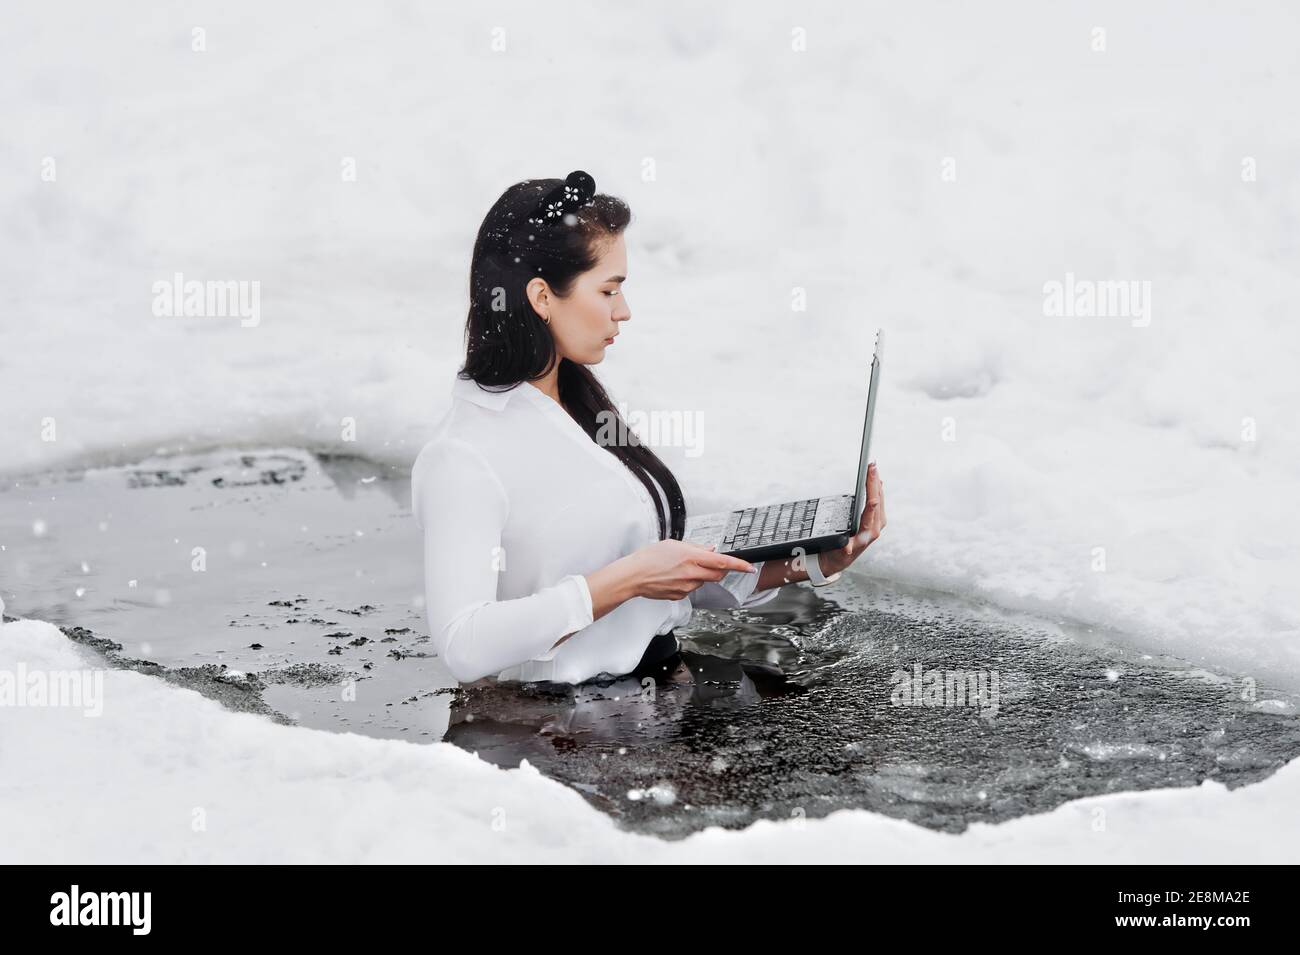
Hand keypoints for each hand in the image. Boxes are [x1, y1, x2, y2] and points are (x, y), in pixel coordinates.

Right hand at [626, 539, 757, 601]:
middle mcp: (691, 574)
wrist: (633, 576)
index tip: (750, 567)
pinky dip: (688, 582)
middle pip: (717, 575)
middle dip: (720, 570)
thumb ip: (695, 547)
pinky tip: (673, 577)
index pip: (722, 562)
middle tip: (712, 563)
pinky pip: (691, 589)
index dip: (739, 565)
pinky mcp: (680, 596)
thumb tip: (710, 550)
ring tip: (680, 567)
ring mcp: (686, 587)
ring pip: (703, 581)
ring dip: (700, 575)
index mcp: (691, 557)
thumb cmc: (649, 558)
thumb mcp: (673, 544)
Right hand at [820, 462, 885, 575]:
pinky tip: (877, 479)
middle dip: (874, 481)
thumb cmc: (839, 553)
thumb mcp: (840, 552)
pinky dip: (877, 487)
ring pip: (879, 497)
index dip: (872, 494)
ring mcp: (878, 521)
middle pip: (877, 499)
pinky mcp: (876, 518)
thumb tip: (846, 547)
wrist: (841, 559)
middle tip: (872, 465)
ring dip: (876, 481)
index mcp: (869, 532)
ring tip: (873, 467)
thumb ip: (844, 548)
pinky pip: (878, 499)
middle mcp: (877, 525)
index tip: (874, 481)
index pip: (871, 510)